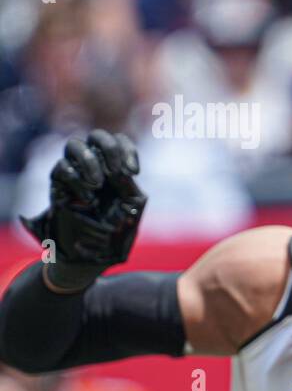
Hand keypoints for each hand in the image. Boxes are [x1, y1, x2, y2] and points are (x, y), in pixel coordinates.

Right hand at [20, 130, 146, 291]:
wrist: (94, 254)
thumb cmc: (117, 230)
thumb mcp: (132, 206)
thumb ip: (130, 185)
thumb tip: (121, 169)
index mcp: (116, 168)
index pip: (120, 142)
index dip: (127, 150)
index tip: (134, 172)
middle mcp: (95, 166)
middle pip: (96, 136)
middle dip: (109, 148)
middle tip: (116, 171)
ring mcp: (75, 174)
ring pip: (74, 145)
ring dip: (89, 160)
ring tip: (98, 183)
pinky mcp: (58, 186)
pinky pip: (62, 169)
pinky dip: (77, 181)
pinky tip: (89, 199)